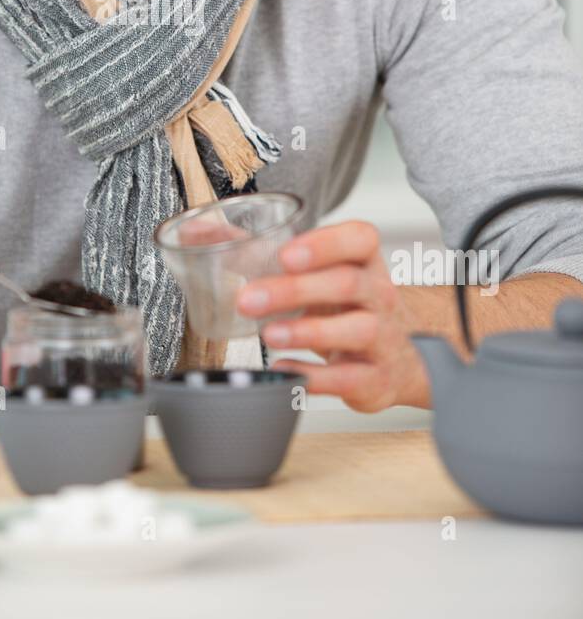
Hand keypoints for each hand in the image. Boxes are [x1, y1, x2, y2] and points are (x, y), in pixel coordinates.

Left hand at [236, 220, 430, 410]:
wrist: (402, 358)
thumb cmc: (353, 309)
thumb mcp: (328, 278)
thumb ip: (280, 262)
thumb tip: (217, 247)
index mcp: (366, 263)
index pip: (360, 240)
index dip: (324, 244)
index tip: (285, 254)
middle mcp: (380, 296)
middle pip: (347, 284)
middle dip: (295, 290)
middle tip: (249, 299)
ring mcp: (384, 338)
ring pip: (356, 329)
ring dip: (307, 332)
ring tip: (268, 335)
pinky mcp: (377, 378)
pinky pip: (348, 377)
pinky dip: (313, 375)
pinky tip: (284, 370)